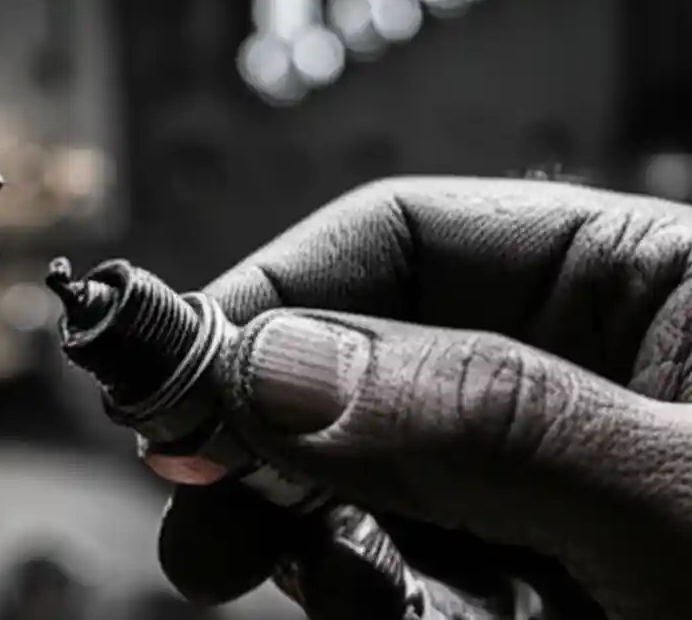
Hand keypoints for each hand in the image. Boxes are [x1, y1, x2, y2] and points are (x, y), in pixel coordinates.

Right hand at [156, 178, 691, 619]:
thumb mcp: (679, 496)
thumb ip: (486, 420)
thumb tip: (271, 367)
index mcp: (637, 288)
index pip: (408, 242)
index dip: (280, 294)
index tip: (183, 373)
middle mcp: (573, 379)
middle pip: (361, 369)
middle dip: (266, 436)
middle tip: (188, 500)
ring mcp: (542, 490)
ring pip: (364, 482)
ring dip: (302, 532)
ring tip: (274, 576)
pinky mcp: (529, 588)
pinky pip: (404, 576)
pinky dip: (366, 600)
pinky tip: (374, 618)